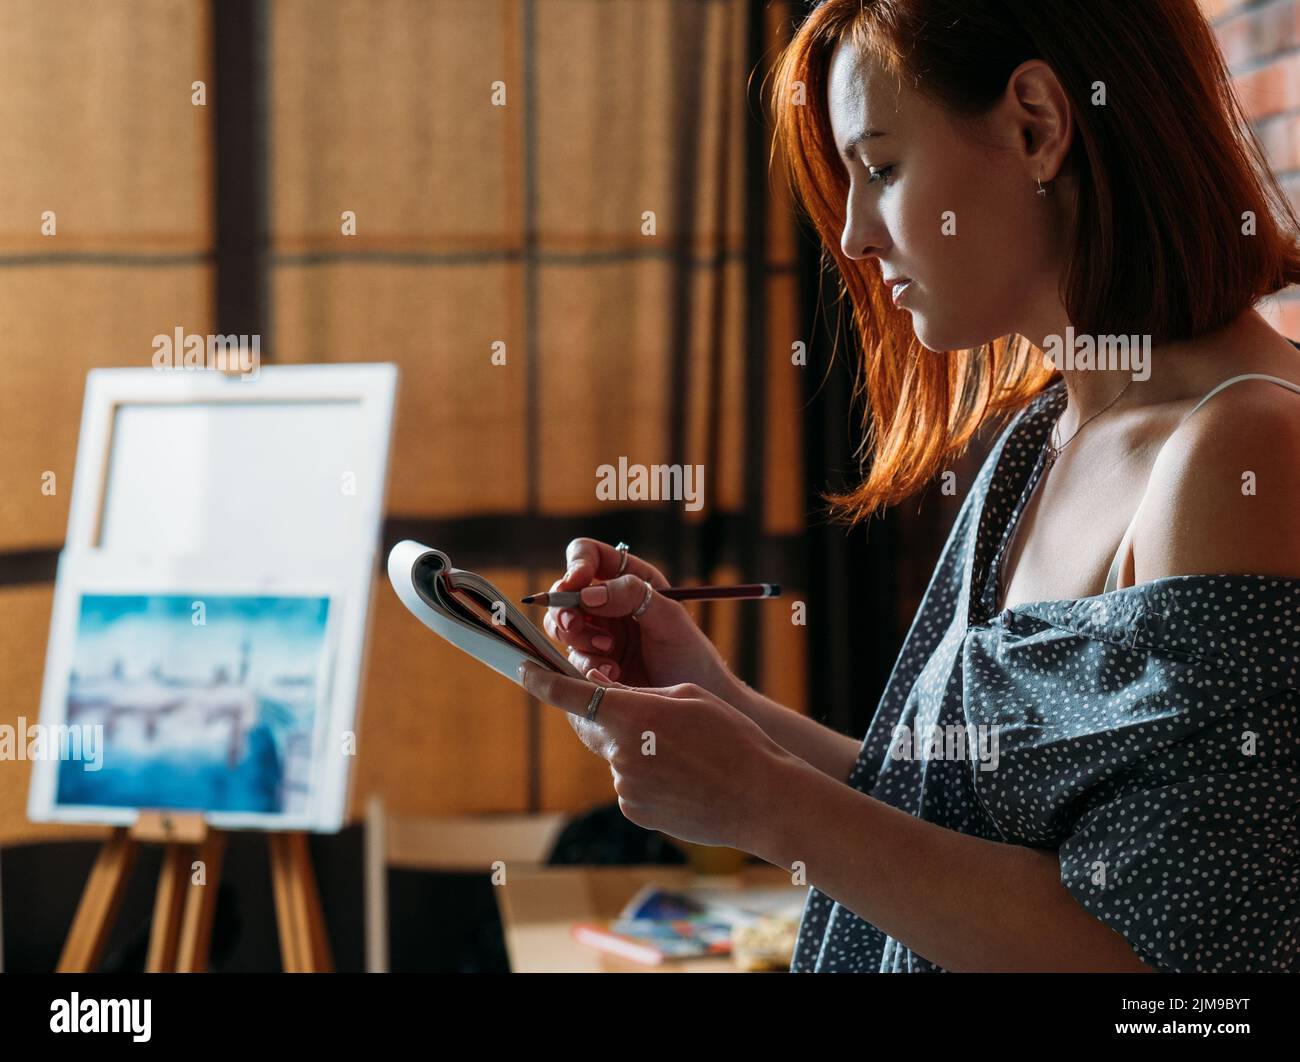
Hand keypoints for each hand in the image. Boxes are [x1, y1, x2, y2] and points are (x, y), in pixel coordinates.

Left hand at [517, 662, 795, 851]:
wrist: (759, 798)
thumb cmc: (731, 738)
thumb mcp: (687, 696)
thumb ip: (639, 694)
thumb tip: (604, 695)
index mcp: (632, 714)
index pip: (569, 695)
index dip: (541, 680)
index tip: (524, 669)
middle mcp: (619, 752)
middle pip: (592, 726)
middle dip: (602, 715)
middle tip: (632, 710)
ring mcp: (625, 786)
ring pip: (616, 755)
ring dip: (636, 748)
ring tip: (685, 753)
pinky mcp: (635, 810)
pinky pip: (630, 783)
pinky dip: (647, 775)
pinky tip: (683, 778)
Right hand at [541, 538, 745, 705]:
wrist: (693, 706)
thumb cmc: (691, 655)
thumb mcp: (669, 618)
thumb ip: (632, 596)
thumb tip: (588, 593)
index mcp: (629, 579)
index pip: (590, 555)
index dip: (577, 564)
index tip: (574, 584)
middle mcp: (608, 604)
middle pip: (566, 593)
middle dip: (565, 608)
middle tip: (574, 626)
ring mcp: (597, 634)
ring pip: (561, 626)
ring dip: (578, 638)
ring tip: (609, 651)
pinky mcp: (592, 665)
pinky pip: (570, 659)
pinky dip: (586, 665)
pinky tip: (614, 673)